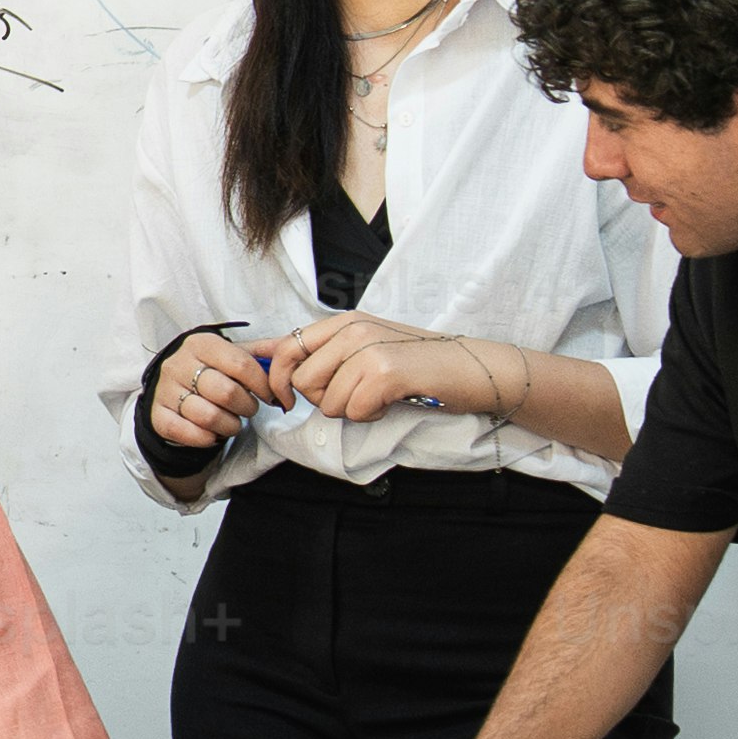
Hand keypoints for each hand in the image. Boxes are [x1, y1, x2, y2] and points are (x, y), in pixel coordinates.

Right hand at [142, 329, 270, 453]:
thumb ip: (261, 352)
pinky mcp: (159, 417)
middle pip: (227, 393)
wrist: (171, 388)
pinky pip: (191, 434)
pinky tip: (213, 432)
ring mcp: (166, 391)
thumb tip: (290, 348)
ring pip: (209, 417)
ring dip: (230, 425)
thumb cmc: (210, 371)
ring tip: (233, 422)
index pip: (242, 365)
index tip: (269, 395)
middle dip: (247, 407)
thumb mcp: (232, 354)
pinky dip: (208, 438)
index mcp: (201, 344)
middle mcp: (179, 364)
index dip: (262, 385)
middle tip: (249, 409)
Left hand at [265, 310, 474, 426]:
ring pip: (327, 401)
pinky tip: (391, 401)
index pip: (286, 347)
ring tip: (378, 396)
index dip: (276, 379)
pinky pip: (354, 411)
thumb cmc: (418, 363)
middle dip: (323, 399)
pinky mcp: (384, 372)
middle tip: (354, 396)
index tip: (283, 398)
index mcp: (344, 322)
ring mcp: (368, 348)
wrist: (472, 367)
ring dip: (351, 410)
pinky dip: (371, 416)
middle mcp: (353, 329)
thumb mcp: (366, 347)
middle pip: (302, 380)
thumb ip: (320, 352)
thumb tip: (265, 354)